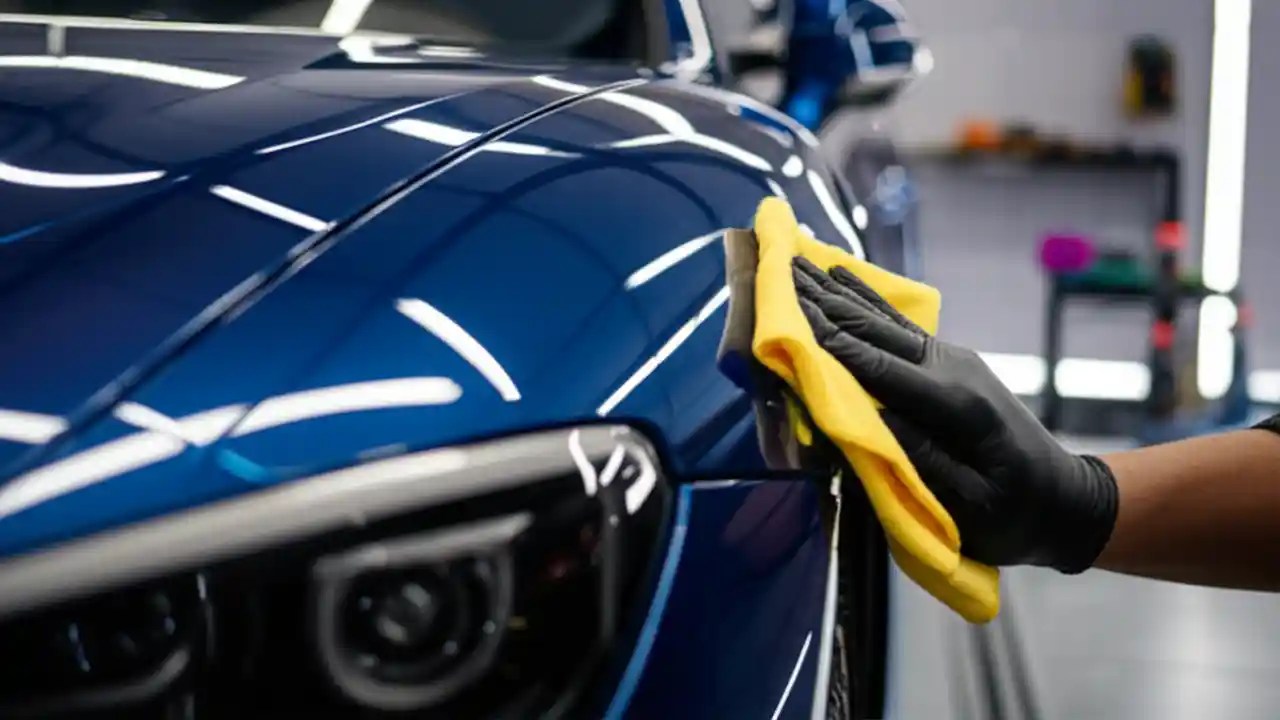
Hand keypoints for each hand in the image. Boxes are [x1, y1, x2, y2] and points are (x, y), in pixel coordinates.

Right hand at [792, 258, 1117, 572]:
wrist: (1065, 500)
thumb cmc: (1015, 515)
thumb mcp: (969, 503)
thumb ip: (920, 458)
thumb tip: (865, 418)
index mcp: (955, 403)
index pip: (877, 367)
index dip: (828, 340)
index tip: (786, 313)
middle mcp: (951, 368)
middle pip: (874, 330)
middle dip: (822, 301)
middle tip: (777, 270)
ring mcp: (951, 360)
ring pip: (882, 320)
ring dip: (835, 291)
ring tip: (796, 261)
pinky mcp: (947, 363)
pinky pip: (896, 326)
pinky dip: (863, 298)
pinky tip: (840, 276)